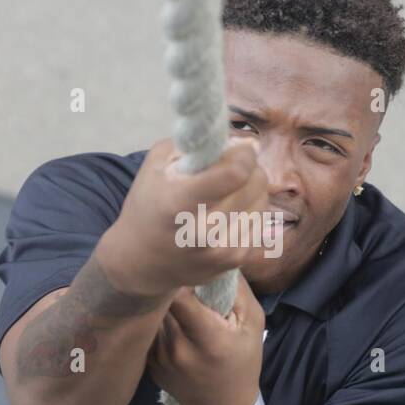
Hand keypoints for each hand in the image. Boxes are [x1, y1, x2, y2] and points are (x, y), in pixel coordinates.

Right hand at [97, 137, 269, 297]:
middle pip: (255, 183)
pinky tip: (230, 212)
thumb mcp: (154, 167)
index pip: (235, 172)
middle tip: (233, 167)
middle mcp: (203, 231)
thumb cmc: (146, 208)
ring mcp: (222, 250)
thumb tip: (240, 141)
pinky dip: (250, 212)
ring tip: (228, 192)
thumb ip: (192, 146)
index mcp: (179, 203)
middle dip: (250, 167)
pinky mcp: (235, 261)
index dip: (244, 153)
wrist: (141, 264)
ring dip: (252, 190)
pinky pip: (260, 223)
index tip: (240, 147)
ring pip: (263, 202)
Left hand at [146, 273, 264, 404]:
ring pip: (151, 313)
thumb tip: (216, 257)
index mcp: (207, 337)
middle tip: (175, 271)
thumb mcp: (253, 323)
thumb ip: (237, 289)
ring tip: (170, 294)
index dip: (179, 274)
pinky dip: (155, 320)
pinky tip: (167, 319)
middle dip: (167, 283)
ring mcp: (159, 357)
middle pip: (161, 300)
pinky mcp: (149, 363)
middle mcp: (178, 348)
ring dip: (159, 300)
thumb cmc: (242, 362)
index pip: (179, 293)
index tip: (185, 265)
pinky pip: (148, 329)